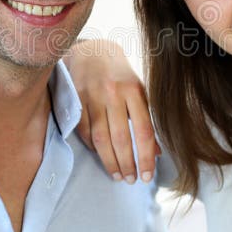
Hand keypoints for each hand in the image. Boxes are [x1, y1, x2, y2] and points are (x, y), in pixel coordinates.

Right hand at [64, 39, 158, 183]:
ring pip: (101, 138)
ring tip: (118, 175)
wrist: (92, 51)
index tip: (148, 175)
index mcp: (134, 90)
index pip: (143, 131)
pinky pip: (85, 132)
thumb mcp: (139, 91)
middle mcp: (113, 94)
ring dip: (110, 161)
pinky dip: (94, 148)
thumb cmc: (120, 75)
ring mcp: (92, 97)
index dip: (146, 157)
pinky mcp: (76, 100)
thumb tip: (156, 152)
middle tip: (132, 180)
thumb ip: (146, 119)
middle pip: (121, 138)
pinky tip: (101, 157)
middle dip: (127, 164)